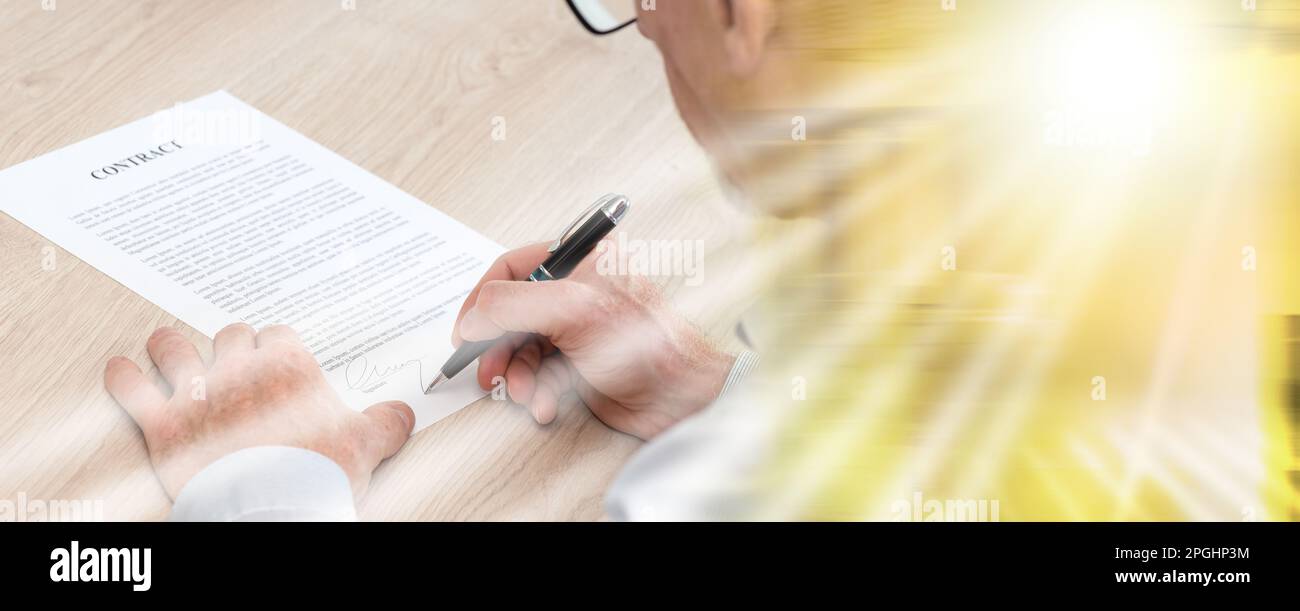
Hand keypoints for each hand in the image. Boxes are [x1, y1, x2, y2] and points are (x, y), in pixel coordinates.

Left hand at [104, 324, 413, 499]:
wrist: (273, 510)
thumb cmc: (317, 476)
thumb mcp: (366, 445)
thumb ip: (386, 422)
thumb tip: (401, 414)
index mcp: (289, 367)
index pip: (276, 334)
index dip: (272, 346)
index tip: (271, 356)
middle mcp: (240, 370)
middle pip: (229, 336)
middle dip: (229, 346)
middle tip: (229, 359)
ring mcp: (198, 393)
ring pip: (175, 349)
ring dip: (170, 348)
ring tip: (167, 347)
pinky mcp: (163, 423)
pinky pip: (132, 388)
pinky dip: (124, 378)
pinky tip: (121, 372)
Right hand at [453, 241, 733, 439]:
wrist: (679, 398)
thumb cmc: (646, 348)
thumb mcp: (571, 312)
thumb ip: (511, 304)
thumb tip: (471, 315)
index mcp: (581, 259)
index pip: (511, 267)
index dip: (482, 300)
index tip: (464, 332)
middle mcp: (577, 288)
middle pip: (510, 311)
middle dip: (497, 347)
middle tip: (488, 372)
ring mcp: (577, 325)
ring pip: (520, 346)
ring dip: (517, 376)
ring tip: (525, 394)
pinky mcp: (579, 359)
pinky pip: (538, 371)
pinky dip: (535, 390)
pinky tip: (546, 403)